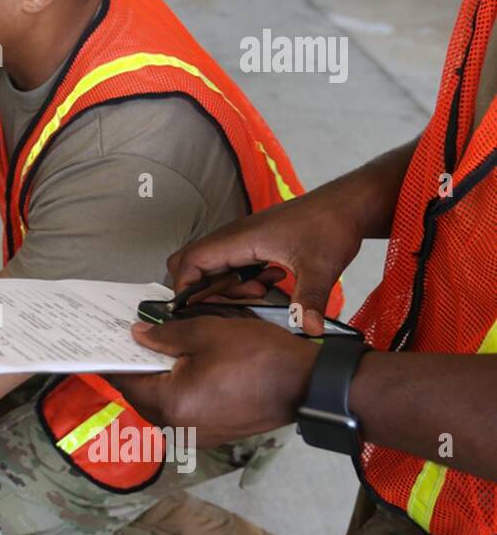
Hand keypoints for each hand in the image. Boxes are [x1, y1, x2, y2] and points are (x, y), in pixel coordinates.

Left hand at [108, 317, 318, 446]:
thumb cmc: (257, 355)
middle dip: (136, 369)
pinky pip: (185, 412)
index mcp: (172, 404)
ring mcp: (199, 435)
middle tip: (134, 341)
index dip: (115, 360)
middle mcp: (180, 428)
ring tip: (160, 351)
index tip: (107, 343)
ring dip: (158, 380)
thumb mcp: (206, 333)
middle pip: (142, 397)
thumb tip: (137, 335)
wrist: (308, 384)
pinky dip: (178, 391)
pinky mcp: (216, 433)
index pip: (127, 382)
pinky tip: (185, 368)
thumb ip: (165, 336)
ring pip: (163, 405)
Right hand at [165, 189, 363, 335]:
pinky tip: (269, 283)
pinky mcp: (252, 242)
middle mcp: (234, 236)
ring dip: (225, 285)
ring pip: (211, 264)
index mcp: (239, 239)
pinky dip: (239, 279)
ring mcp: (241, 238)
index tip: (198, 310)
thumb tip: (309, 329)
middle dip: (201, 289)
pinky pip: (229, 262)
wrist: (347, 205)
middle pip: (191, 262)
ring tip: (259, 293)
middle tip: (232, 303)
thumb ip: (309, 300)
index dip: (186, 288)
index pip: (191, 261)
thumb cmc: (330, 226)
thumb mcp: (320, 268)